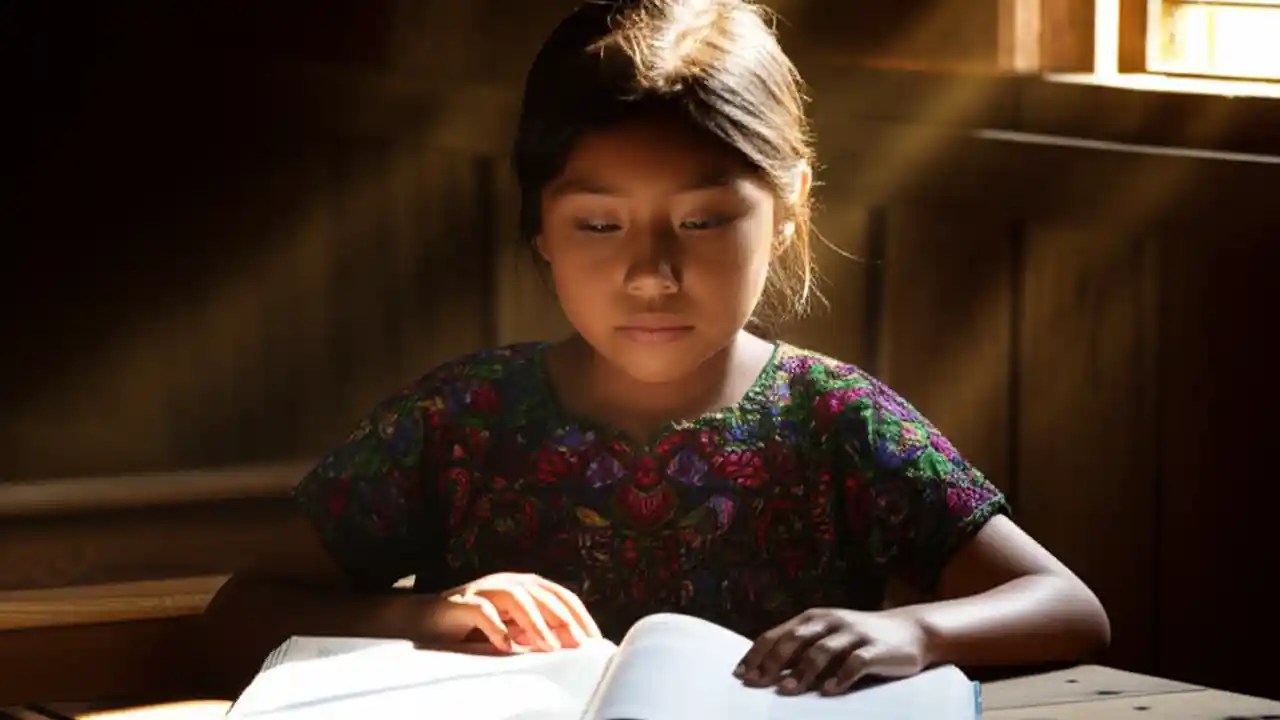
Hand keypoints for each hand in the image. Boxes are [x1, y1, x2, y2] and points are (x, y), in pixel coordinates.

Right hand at [426, 572, 602, 653]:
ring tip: (548, 647)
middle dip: (563, 619)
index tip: (594, 640)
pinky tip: (507, 647)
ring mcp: (483, 589)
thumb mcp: (512, 630)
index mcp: (523, 585)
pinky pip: (482, 611)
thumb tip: (572, 644)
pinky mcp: (460, 603)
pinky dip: (497, 627)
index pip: (559, 594)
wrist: (424, 621)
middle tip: (578, 644)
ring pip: (516, 597)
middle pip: (542, 593)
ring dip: (535, 622)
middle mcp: (506, 582)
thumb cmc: (474, 628)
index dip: (579, 615)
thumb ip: (538, 632)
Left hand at [734, 608, 928, 695]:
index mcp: (813, 618)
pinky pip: (856, 662)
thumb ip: (800, 649)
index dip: (757, 654)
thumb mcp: (827, 637)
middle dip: (772, 662)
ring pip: (822, 650)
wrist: (910, 630)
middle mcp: (830, 621)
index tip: (740, 675)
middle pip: (795, 639)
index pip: (778, 634)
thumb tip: (765, 672)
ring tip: (786, 691)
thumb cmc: (859, 638)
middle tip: (757, 683)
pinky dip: (841, 676)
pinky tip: (829, 691)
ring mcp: (853, 633)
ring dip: (802, 671)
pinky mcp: (876, 648)